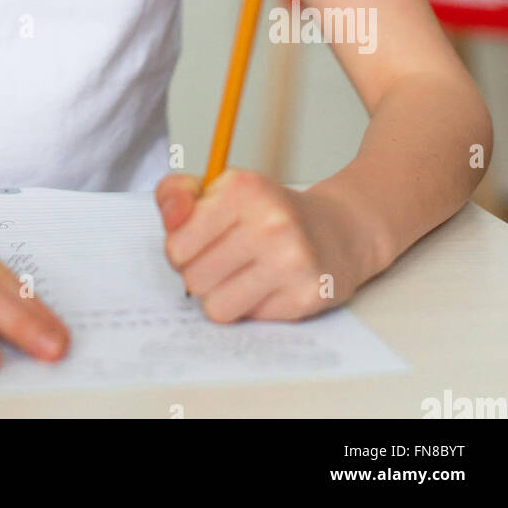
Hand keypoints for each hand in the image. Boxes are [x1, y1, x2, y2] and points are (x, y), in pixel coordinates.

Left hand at [155, 168, 370, 321]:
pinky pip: (249, 319)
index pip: (177, 246)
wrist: (336, 229)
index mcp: (242, 189)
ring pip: (217, 307)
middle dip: (201, 273)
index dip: (181, 249)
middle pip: (194, 280)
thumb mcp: (219, 188)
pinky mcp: (306, 296)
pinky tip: (270, 285)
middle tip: (224, 259)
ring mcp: (291, 261)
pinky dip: (253, 306)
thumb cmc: (267, 211)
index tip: (199, 241)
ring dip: (223, 295)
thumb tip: (171, 219)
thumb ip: (176, 194)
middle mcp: (270, 222)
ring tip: (242, 275)